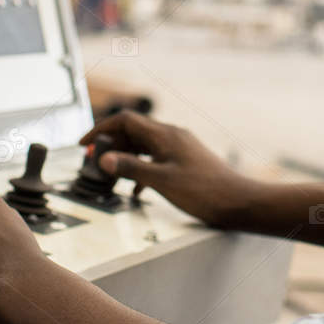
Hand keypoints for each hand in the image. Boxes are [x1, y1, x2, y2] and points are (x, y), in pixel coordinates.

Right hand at [81, 111, 259, 228]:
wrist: (239, 202)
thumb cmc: (205, 192)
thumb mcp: (162, 181)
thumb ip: (132, 168)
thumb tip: (105, 158)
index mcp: (165, 135)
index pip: (125, 120)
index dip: (101, 129)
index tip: (84, 144)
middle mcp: (172, 136)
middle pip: (134, 131)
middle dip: (111, 143)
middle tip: (95, 161)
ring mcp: (180, 148)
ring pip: (145, 145)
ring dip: (126, 156)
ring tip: (113, 174)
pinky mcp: (186, 161)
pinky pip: (157, 158)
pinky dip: (142, 169)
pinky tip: (138, 189)